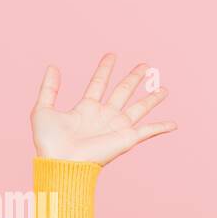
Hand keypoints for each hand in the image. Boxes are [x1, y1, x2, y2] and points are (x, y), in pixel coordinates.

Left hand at [31, 53, 177, 165]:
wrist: (60, 162)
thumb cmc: (49, 142)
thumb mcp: (42, 110)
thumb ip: (48, 88)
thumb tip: (52, 66)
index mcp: (86, 109)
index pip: (99, 83)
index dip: (105, 69)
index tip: (111, 55)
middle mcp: (104, 116)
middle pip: (123, 91)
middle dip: (133, 78)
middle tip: (144, 65)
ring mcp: (116, 127)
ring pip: (139, 107)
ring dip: (152, 98)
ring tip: (163, 88)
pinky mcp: (126, 138)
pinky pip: (148, 131)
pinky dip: (162, 127)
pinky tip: (174, 124)